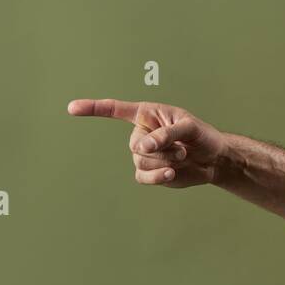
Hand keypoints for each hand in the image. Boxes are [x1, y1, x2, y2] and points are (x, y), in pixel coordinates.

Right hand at [66, 98, 226, 187]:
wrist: (213, 159)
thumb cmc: (202, 135)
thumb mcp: (189, 128)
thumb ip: (166, 134)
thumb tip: (142, 147)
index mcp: (146, 114)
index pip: (114, 110)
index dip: (93, 108)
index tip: (71, 108)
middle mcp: (140, 133)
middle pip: (134, 145)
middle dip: (161, 149)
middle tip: (182, 148)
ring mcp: (143, 154)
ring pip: (141, 161)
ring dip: (165, 161)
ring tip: (183, 156)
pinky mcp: (148, 172)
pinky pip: (142, 176)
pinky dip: (157, 176)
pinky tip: (171, 173)